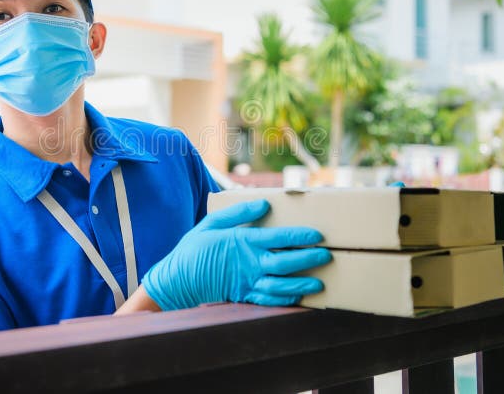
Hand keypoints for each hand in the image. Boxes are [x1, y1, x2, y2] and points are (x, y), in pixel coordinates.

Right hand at [142, 199, 331, 309]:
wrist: (177, 281)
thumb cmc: (193, 249)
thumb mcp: (211, 223)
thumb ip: (238, 214)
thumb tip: (263, 203)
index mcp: (242, 242)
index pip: (278, 237)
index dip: (300, 236)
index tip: (317, 234)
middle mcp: (249, 263)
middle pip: (285, 261)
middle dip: (308, 259)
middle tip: (326, 255)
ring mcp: (247, 282)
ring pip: (281, 285)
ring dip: (302, 284)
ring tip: (319, 282)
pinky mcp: (243, 296)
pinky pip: (269, 300)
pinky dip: (285, 300)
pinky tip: (298, 297)